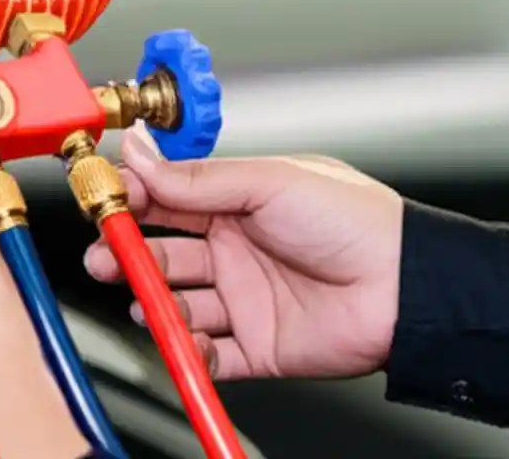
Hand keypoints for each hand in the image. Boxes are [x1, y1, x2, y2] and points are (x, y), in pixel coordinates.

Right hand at [85, 129, 403, 380]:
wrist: (403, 285)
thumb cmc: (355, 221)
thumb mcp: (269, 182)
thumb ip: (197, 177)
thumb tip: (141, 151)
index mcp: (243, 204)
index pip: (173, 200)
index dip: (137, 201)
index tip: (105, 201)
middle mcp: (241, 251)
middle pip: (166, 255)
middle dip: (129, 255)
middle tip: (105, 254)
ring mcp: (248, 300)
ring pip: (181, 306)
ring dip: (154, 303)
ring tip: (145, 298)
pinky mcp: (260, 347)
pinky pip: (212, 356)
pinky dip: (191, 352)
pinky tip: (185, 339)